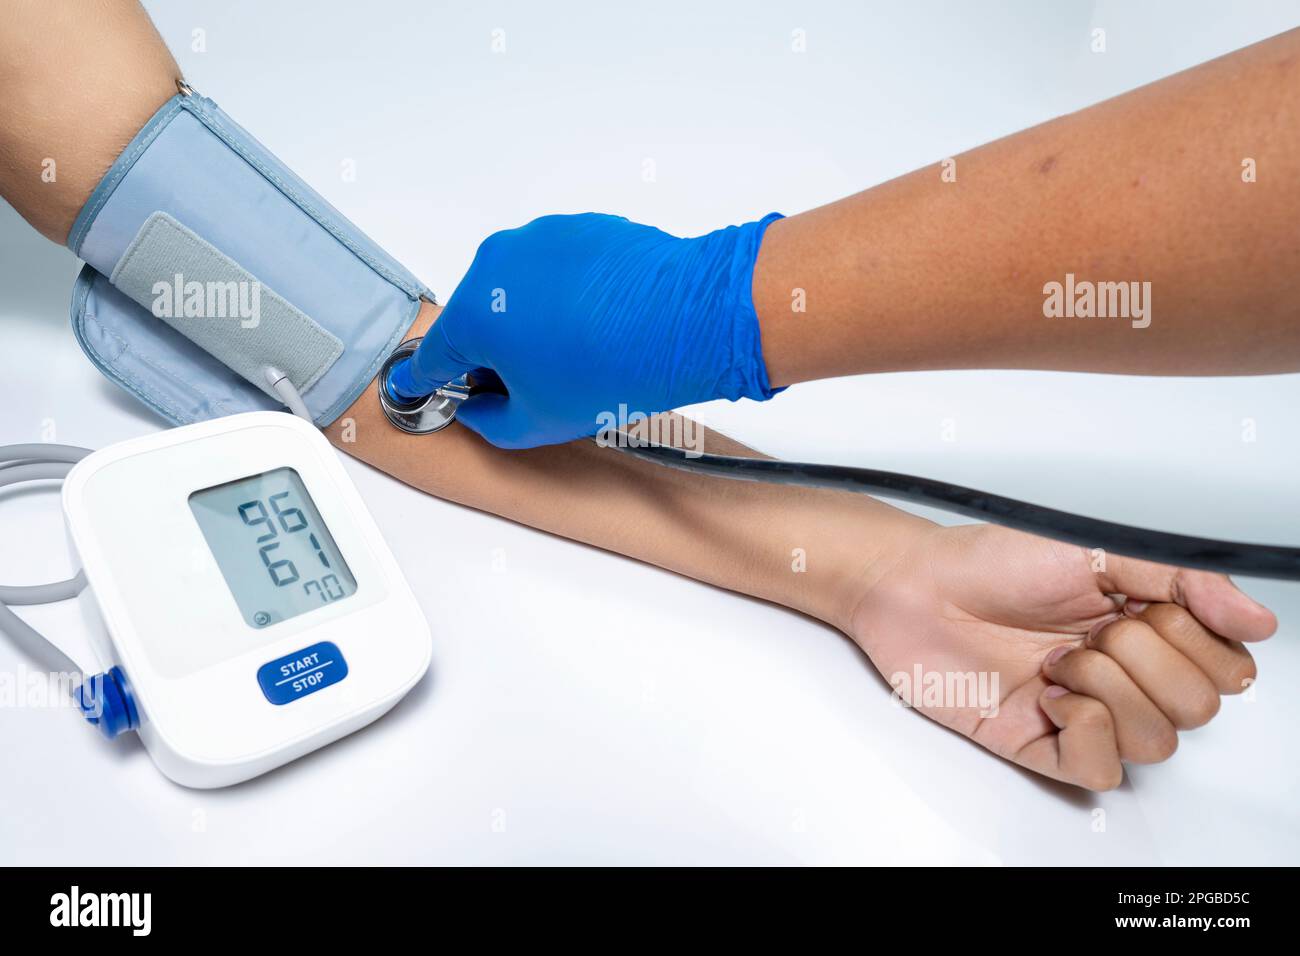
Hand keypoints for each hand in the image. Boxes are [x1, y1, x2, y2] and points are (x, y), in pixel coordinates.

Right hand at [387, 212, 784, 447]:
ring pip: (518, 289)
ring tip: (583, 351)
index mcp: (473, 314)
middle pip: (478, 319)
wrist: (688, 318)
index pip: (433, 356)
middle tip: (539, 383)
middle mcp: (495, 265)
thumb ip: (490, 421)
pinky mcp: (579, 228)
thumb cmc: (615, 368)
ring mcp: (538, 239)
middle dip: (498, 351)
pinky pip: (558, 267)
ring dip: (535, 319)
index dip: (428, 380)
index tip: (417, 384)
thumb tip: (480, 407)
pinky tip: (602, 322)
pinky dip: (570, 293)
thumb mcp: (539, 422)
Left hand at [849, 523, 1275, 789]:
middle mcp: (1121, 676)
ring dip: (1110, 689)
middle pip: (1197, 708)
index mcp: (1143, 629)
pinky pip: (1101, 770)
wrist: (911, 584)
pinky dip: (1086, 731)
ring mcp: (1082, 714)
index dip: (1198, 642)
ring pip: (1156, 742)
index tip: (1147, 607)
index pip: (1224, 668)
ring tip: (1057, 658)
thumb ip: (1180, 580)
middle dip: (1148, 660)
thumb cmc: (988, 562)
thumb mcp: (1094, 550)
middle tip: (1091, 630)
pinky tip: (1050, 696)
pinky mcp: (1040, 745)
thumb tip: (1256, 620)